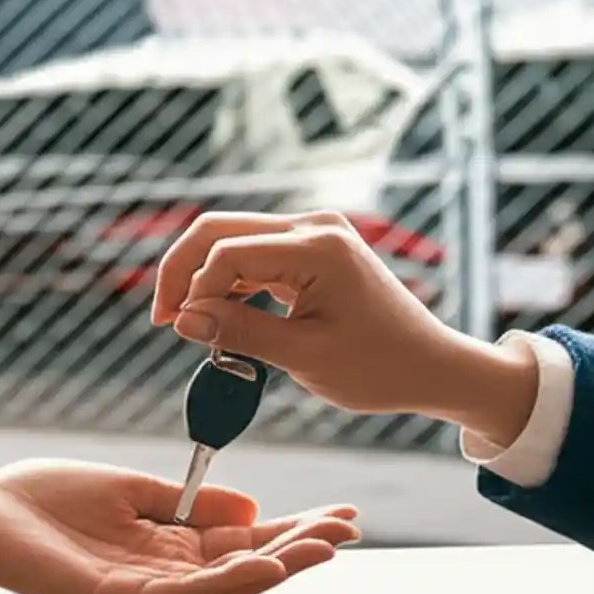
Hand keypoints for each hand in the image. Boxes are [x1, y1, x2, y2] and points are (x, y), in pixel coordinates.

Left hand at [0, 459, 358, 593]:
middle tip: (351, 529)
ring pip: (225, 586)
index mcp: (168, 547)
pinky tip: (263, 565)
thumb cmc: (44, 500)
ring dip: (278, 567)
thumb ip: (188, 502)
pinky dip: (226, 582)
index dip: (292, 528)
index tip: (340, 513)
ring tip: (324, 548)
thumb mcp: (130, 490)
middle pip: (246, 566)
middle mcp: (165, 578)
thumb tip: (251, 505)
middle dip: (300, 549)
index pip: (244, 541)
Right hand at [150, 211, 537, 442]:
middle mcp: (315, 227)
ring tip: (189, 326)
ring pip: (231, 240)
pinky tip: (218, 316)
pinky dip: (229, 283)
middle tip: (163, 318)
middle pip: (219, 230)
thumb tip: (183, 320)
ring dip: (204, 278)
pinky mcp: (313, 250)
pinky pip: (253, 255)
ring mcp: (315, 234)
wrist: (431, 367)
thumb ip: (239, 332)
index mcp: (318, 246)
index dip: (193, 290)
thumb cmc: (380, 367)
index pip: (227, 253)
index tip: (177, 330)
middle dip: (184, 272)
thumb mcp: (304, 356)